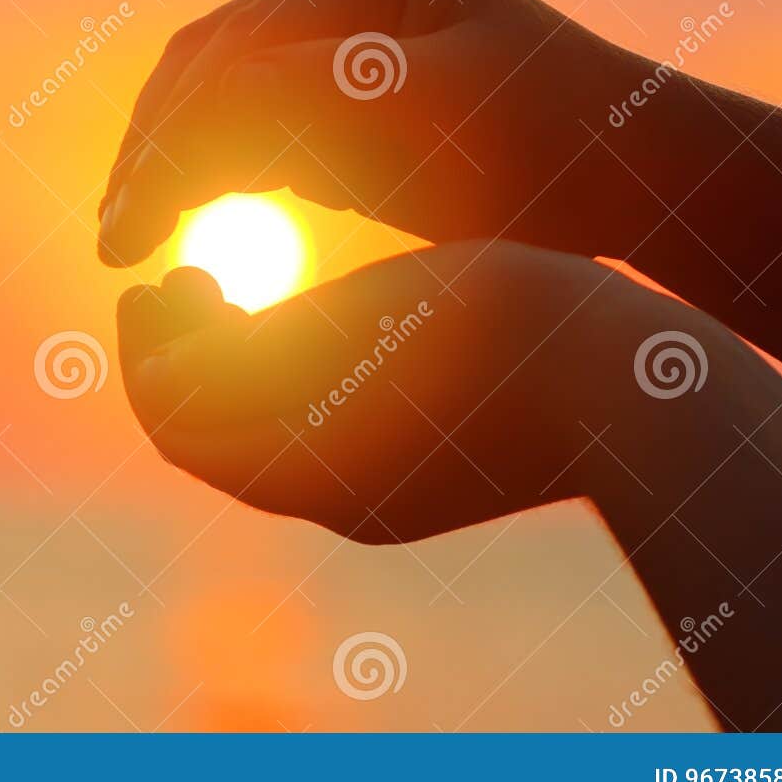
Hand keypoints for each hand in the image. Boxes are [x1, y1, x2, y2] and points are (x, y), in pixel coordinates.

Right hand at [97, 0, 651, 266]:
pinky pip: (265, 119)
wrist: (644, 173)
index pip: (232, 58)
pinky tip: (192, 217)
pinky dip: (219, 166)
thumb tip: (182, 120)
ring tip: (133, 235)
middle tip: (115, 240)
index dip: (167, 146)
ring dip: (174, 159)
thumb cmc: (556, 154)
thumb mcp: (428, 126)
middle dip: (154, 150)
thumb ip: (301, 105)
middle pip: (213, 61)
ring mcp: (356, 30)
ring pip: (226, 89)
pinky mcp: (361, 82)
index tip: (127, 234)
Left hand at [117, 243, 655, 542]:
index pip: (179, 428)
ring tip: (239, 291)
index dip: (146, 354)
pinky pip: (329, 444)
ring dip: (237, 374)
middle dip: (184, 362)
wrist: (636, 386)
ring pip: (273, 443)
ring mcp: (386, 501)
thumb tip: (157, 368)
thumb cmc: (496, 330)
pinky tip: (321, 324)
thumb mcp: (355, 321)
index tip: (154, 277)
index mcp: (311, 471)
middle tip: (184, 279)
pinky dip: (295, 390)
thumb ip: (245, 350)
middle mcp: (338, 504)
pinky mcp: (427, 486)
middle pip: (221, 443)